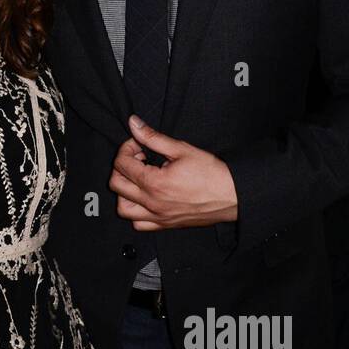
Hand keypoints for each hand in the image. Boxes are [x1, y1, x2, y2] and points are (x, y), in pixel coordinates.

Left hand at [110, 115, 238, 230]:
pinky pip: (139, 224)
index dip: (127, 148)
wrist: (232, 195)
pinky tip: (145, 198)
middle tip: (139, 158)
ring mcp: (158, 216)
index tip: (139, 144)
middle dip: (122, 166)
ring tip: (138, 179)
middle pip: (116, 184)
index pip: (122, 164)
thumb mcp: (181, 149)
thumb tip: (134, 124)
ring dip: (124, 192)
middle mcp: (152, 203)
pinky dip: (135, 212)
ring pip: (123, 208)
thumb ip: (153, 137)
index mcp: (154, 183)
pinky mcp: (165, 225)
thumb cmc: (211, 173)